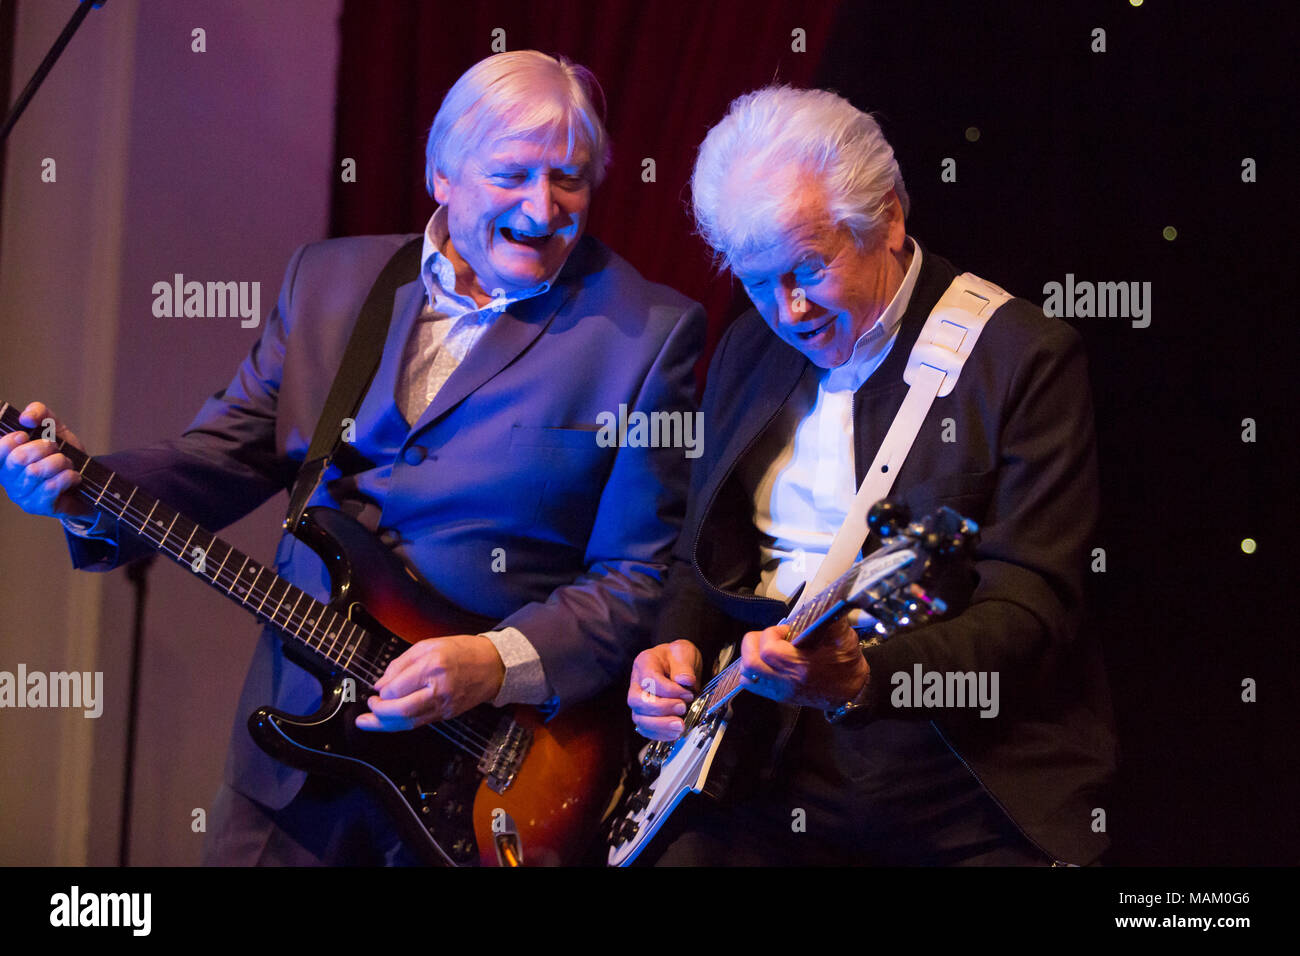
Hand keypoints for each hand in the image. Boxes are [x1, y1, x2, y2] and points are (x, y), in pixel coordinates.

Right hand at [0, 401, 92, 520]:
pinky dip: (67, 476)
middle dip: (43, 447)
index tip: (25, 435)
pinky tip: (73, 476)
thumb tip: (26, 417)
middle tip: (55, 447)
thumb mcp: (53, 428)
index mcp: (4, 459)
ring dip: (59, 462)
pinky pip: (51, 487)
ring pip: (36, 472)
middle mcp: (7, 478)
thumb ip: (39, 414)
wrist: (87, 481)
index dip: (9, 441)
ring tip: (67, 463)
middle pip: (18, 459)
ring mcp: (20, 495)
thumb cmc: (63, 453)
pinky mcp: (37, 506)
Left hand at [354, 633, 504, 730]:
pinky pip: (418, 723)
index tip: (377, 688)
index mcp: (432, 666)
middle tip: (370, 705)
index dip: (381, 691)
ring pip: (407, 722)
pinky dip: (399, 725)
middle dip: (378, 711)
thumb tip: (381, 683)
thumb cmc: (463, 651)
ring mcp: (444, 705)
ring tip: (366, 722)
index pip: (396, 687)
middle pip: (400, 710)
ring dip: (383, 724)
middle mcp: (438, 689)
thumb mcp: (429, 645)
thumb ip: (401, 663)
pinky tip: (387, 723)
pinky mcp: (446, 715)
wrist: (494, 665)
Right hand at [627, 639, 702, 740]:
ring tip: (679, 726)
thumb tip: (685, 680)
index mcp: (644, 662)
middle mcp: (636, 682)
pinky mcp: (644, 713)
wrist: (679, 663)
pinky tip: (673, 733)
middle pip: (637, 701)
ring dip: (660, 725)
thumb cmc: (678, 657)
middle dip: (661, 708)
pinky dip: (658, 734)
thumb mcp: (684, 652)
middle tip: (682, 708)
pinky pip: (644, 728)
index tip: (688, 693)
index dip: (669, 690)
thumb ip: (684, 665)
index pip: (649, 680)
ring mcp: (638, 699)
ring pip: (638, 717)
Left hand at [738, 618, 868, 709]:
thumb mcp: (842, 635)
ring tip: (765, 648)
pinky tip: (766, 661)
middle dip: (753, 643)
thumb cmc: (846, 663)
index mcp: (801, 666)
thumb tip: (821, 598)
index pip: (768, 649)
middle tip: (767, 637)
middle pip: (750, 663)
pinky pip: (753, 685)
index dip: (771, 633)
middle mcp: (786, 681)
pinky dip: (752, 671)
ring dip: (751, 657)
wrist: (851, 691)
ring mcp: (780, 691)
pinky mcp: (779, 696)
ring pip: (747, 676)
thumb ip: (827, 616)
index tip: (785, 630)